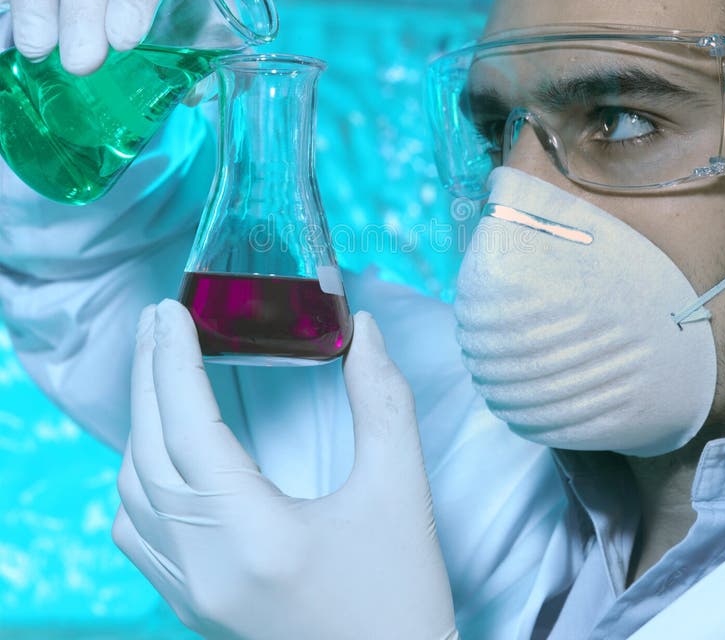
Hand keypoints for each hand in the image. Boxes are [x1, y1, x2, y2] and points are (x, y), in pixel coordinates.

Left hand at [114, 300, 458, 639]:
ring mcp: (190, 593)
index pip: (191, 430)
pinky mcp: (192, 605)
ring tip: (159, 371)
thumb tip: (364, 330)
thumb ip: (383, 402)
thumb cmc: (402, 596)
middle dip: (147, 378)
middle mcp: (205, 567)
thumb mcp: (402, 491)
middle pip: (148, 454)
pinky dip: (138, 475)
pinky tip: (160, 451)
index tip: (169, 309)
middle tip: (157, 320)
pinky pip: (137, 531)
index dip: (174, 362)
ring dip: (140, 423)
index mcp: (254, 536)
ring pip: (132, 493)